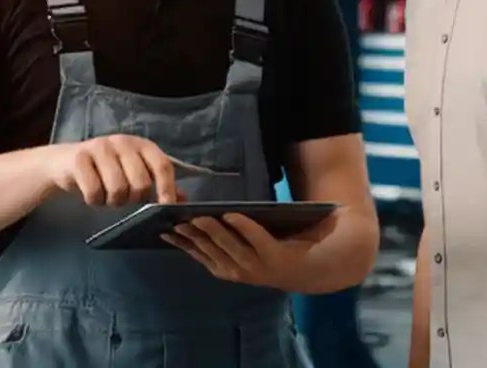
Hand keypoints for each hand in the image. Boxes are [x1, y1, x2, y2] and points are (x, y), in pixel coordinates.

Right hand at [47, 134, 183, 206]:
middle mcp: (123, 142)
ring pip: (117, 188)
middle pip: (141, 182)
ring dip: (112, 201)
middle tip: (123, 200)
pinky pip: (94, 191)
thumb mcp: (133, 174)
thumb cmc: (105, 171)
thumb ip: (158, 186)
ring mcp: (100, 147)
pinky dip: (94, 200)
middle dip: (133, 199)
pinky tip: (92, 195)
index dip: (167, 188)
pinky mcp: (79, 157)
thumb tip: (184, 200)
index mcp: (141, 145)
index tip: (166, 207)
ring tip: (106, 196)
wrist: (64, 164)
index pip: (162, 166)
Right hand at [162, 211, 338, 289]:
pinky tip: (231, 214)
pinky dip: (244, 227)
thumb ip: (227, 238)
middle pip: (212, 251)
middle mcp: (243, 272)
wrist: (323, 265)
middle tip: (176, 220)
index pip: (200, 256)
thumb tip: (199, 218)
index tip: (163, 231)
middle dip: (193, 236)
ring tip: (199, 216)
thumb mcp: (249, 248)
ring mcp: (260, 267)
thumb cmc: (281, 250)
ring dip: (214, 232)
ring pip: (232, 248)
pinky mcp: (278, 258)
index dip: (182, 245)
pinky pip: (258, 240)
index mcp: (232, 270)